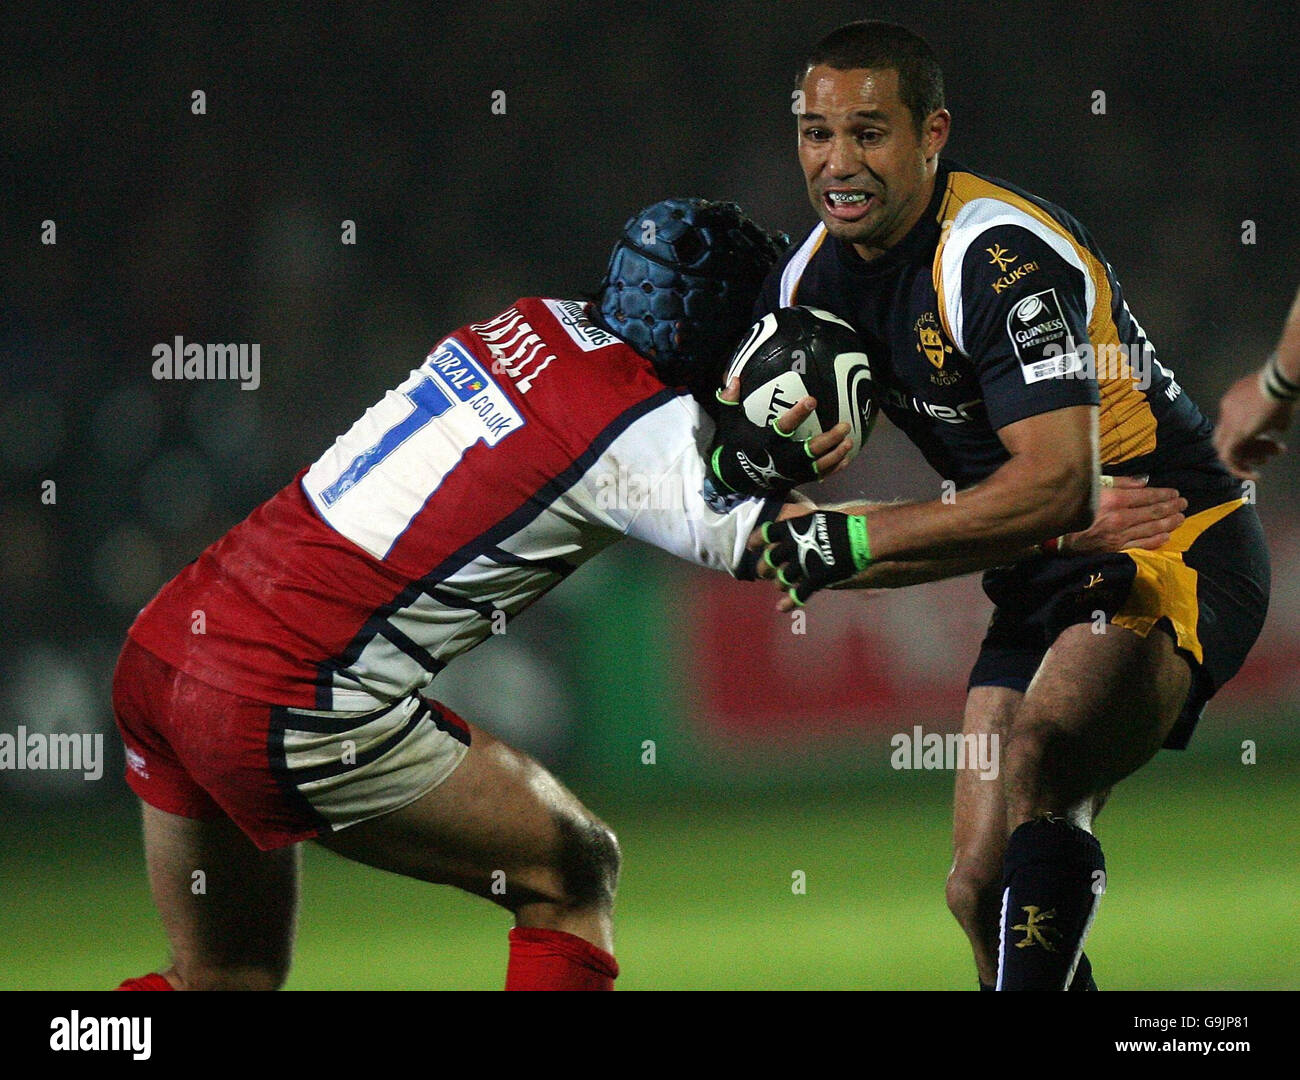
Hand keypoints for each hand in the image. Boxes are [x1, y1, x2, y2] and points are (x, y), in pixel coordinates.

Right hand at [709, 378, 851, 494]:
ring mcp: (791, 471)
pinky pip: (819, 475)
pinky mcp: (797, 479)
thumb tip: (733, 378)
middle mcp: (782, 458)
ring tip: (850, 441)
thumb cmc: (736, 445)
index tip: (812, 400)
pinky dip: (834, 468)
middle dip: (829, 439)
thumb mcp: (730, 423)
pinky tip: (847, 459)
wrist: (737, 478)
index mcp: (767, 441)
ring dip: (836, 454)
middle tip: (844, 426)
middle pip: (809, 450)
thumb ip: (730, 401)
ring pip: (818, 465)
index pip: (785, 426)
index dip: (798, 414)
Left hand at [747, 510, 871, 608]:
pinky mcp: (815, 579)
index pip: (766, 534)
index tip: (751, 547)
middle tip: (762, 572)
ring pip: (782, 579)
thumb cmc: (842, 525)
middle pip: (769, 561)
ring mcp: (803, 564)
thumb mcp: (817, 519)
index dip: (756, 541)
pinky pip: (798, 594)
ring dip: (779, 583)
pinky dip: (789, 602)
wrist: (861, 538)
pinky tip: (781, 608)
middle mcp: (793, 546)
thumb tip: (793, 528)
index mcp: (792, 529)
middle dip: (763, 568)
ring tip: (779, 584)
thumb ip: (801, 526)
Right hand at [1055, 475, 1185, 554]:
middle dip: (1170, 507)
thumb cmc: (1069, 504)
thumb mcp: (1092, 486)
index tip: (1176, 493)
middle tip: (1184, 504)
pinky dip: (1155, 541)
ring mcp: (1118, 536)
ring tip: (1180, 518)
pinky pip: (1140, 545)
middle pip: (1152, 513)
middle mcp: (1120, 519)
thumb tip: (1144, 481)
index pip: (1146, 496)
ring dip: (1168, 523)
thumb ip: (1119, 483)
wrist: (1051, 534)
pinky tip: (1166, 536)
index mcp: (1114, 500)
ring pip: (1150, 529)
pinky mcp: (1114, 549)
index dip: (1164, 494)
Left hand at [1214, 369, 1292, 479]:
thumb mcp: (1278, 402)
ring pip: (1230, 449)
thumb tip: (1279, 429)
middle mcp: (1226, 410)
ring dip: (1250, 458)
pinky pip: (1230, 457)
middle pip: (1228, 437)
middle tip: (1267, 454)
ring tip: (1269, 459)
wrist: (1280, 378)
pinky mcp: (1236, 433)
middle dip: (1247, 448)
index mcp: (1233, 400)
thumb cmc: (1284, 387)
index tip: (1269, 439)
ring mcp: (1229, 421)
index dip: (1250, 435)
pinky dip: (1240, 469)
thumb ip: (1275, 417)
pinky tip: (1256, 476)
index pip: (1233, 424)